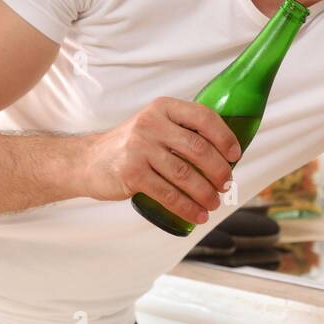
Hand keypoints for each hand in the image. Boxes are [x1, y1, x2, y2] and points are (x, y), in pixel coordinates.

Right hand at [82, 97, 240, 223]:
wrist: (88, 160)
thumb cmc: (131, 146)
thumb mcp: (154, 125)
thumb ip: (182, 130)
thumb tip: (224, 153)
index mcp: (163, 108)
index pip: (203, 117)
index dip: (225, 137)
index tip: (235, 155)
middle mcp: (151, 124)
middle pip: (198, 149)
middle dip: (219, 171)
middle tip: (226, 185)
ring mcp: (139, 148)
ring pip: (185, 175)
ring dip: (206, 194)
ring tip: (214, 204)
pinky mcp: (131, 173)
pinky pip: (168, 194)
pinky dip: (187, 208)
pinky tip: (197, 215)